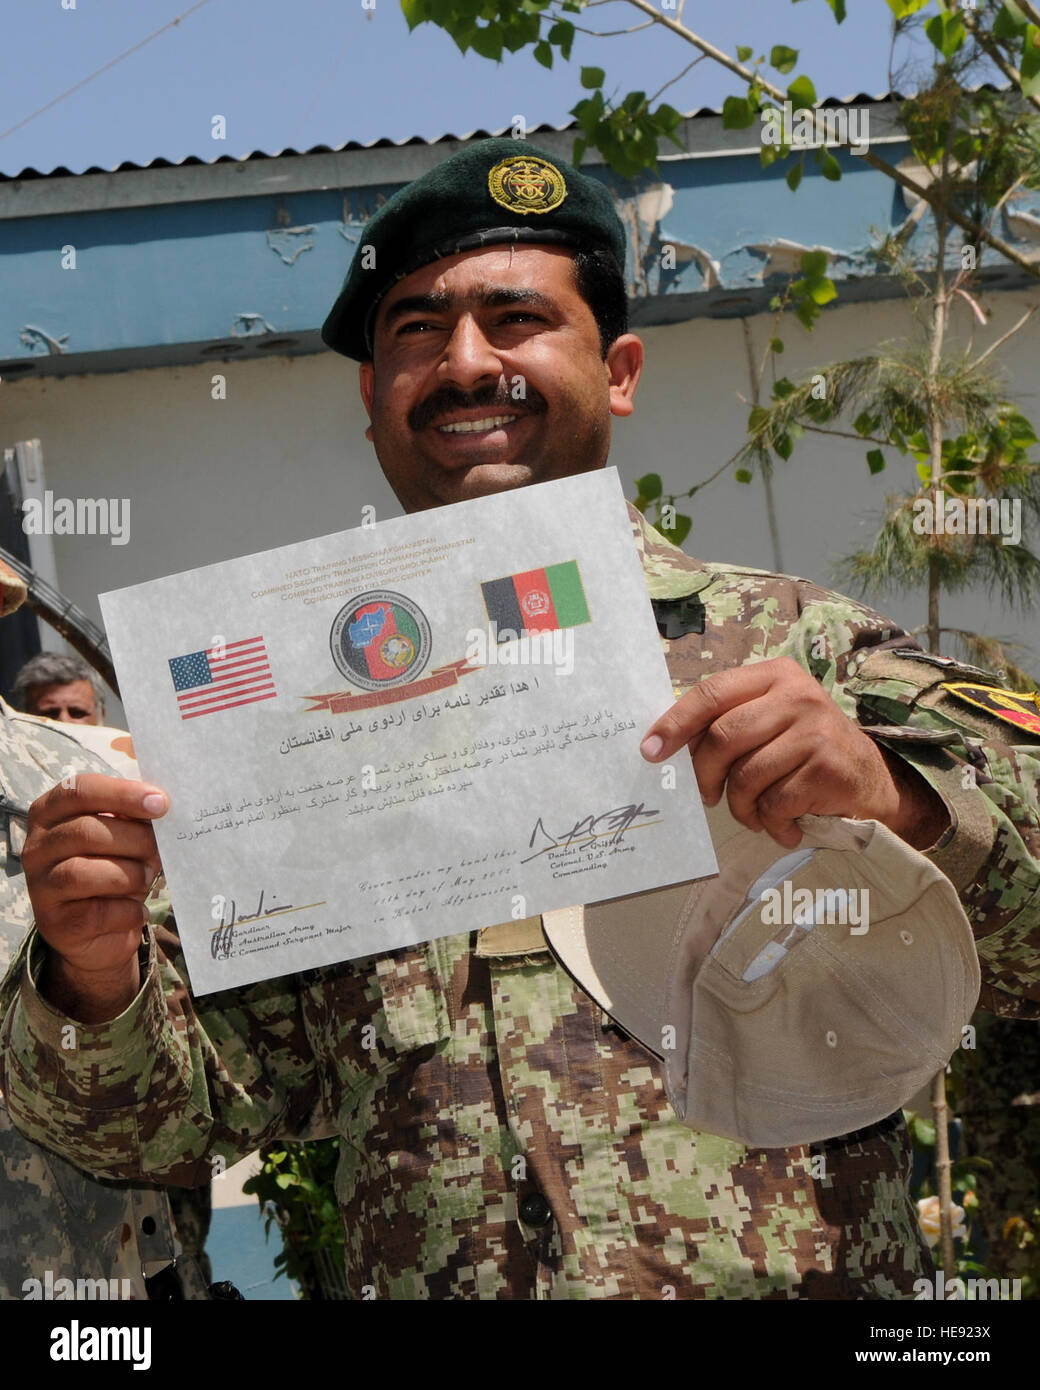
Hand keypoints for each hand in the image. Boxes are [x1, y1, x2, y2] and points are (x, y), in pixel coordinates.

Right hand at [22, 774, 168, 1022]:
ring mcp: (40, 886)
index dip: (122, 793)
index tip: (161, 803)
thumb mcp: (121, 835)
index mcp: (50, 812)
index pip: (80, 790)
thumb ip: (133, 816)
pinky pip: (97, 912)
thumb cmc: (113, 866)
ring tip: (146, 879)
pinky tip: (138, 910)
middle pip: (86, 831)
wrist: (99, 930)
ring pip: (85, 873)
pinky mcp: (54, 922)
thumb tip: (160, 803)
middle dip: (135, 840)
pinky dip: (128, 910)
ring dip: (131, 875)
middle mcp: (37, 847)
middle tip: (158, 851)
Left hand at [640, 657, 948, 849]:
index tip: (649, 751)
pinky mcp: (828, 769)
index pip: (712, 693)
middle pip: (723, 737)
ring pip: (746, 777)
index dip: (675, 723)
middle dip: (704, 775)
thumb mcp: (769, 720)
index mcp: (775, 676)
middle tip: (706, 796)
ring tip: (754, 813)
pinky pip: (774, 804)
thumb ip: (726, 723)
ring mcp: (816, 731)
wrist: (869, 779)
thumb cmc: (803, 750)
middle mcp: (798, 696)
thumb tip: (662, 745)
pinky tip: (784, 825)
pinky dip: (771, 823)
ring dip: (741, 807)